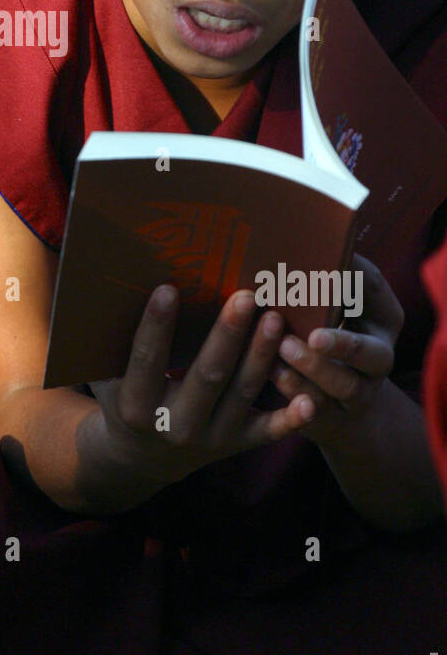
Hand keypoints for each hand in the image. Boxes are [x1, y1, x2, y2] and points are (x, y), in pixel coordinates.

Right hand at [89, 282, 315, 493]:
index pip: (146, 361)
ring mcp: (209, 439)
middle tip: (245, 296)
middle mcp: (174, 426)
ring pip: (242, 394)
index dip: (156, 326)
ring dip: (261, 356)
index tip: (168, 288)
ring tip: (275, 318)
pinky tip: (309, 399)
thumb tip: (110, 285)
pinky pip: (266, 432)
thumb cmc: (123, 396)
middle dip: (228, 336)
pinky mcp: (235, 445)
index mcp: (136, 406)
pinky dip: (289, 419)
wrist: (141, 457)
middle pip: (207, 376)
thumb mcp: (106, 376)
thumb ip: (109, 341)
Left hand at [270, 254, 401, 448]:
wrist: (336, 402)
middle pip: (372, 354)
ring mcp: (360, 393)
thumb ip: (313, 280)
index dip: (352, 278)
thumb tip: (275, 236)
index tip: (327, 267)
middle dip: (345, 344)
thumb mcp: (328, 305)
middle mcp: (378, 358)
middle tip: (314, 336)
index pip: (374, 289)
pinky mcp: (335, 418)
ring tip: (284, 350)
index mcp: (382, 318)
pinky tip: (274, 374)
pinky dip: (296, 392)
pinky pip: (318, 410)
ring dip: (315, 369)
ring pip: (345, 386)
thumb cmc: (324, 331)